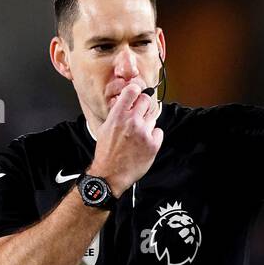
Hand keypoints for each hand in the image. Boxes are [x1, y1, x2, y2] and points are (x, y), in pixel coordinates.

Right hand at [90, 81, 163, 196]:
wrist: (110, 174)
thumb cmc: (106, 153)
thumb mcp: (105, 128)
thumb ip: (117, 113)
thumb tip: (126, 102)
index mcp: (118, 115)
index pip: (133, 90)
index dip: (136, 91)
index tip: (137, 94)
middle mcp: (132, 121)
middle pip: (146, 100)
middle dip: (143, 107)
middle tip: (139, 116)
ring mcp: (144, 132)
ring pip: (152, 118)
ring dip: (147, 124)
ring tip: (138, 136)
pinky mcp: (153, 144)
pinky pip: (158, 132)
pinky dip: (154, 137)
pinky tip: (144, 144)